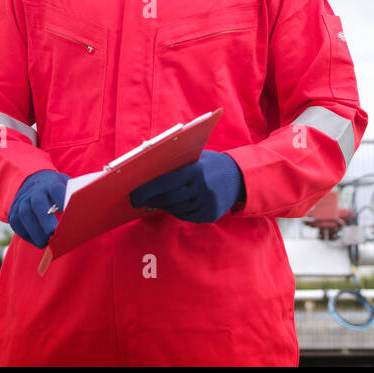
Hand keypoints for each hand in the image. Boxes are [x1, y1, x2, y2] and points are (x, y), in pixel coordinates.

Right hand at [9, 169, 67, 247]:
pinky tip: (36, 241)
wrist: (33, 181)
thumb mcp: (66, 185)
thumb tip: (91, 211)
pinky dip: (26, 235)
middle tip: (54, 234)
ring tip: (45, 244)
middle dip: (46, 220)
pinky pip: (17, 224)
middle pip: (38, 203)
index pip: (57, 190)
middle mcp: (35, 191)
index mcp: (52, 183)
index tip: (69, 215)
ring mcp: (23, 200)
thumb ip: (74, 195)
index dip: (62, 201)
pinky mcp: (14, 211)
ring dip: (34, 231)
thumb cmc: (56, 188)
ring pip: (24, 215)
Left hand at [129, 150, 243, 222]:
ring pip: (176, 208)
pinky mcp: (210, 214)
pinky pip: (186, 216)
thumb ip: (176, 163)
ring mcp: (207, 203)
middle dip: (152, 199)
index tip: (133, 195)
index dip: (147, 190)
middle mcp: (202, 187)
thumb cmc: (211, 163)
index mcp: (196, 169)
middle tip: (138, 200)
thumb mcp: (197, 157)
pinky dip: (176, 210)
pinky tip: (173, 204)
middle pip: (169, 198)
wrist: (240, 176)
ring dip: (163, 205)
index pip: (166, 181)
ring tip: (154, 200)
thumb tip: (147, 171)